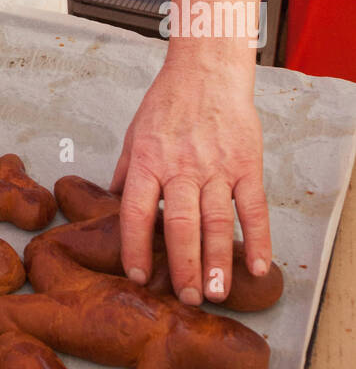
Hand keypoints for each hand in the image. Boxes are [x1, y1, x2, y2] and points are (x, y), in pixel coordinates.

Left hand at [110, 58, 271, 304]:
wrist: (206, 70)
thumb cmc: (168, 102)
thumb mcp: (134, 132)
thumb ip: (126, 171)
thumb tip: (109, 203)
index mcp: (148, 160)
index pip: (135, 212)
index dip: (134, 247)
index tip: (138, 275)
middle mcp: (180, 166)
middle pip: (179, 224)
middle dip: (183, 265)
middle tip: (186, 298)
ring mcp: (216, 166)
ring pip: (216, 220)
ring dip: (217, 260)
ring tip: (216, 292)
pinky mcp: (245, 163)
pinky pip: (252, 206)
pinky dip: (258, 238)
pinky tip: (258, 266)